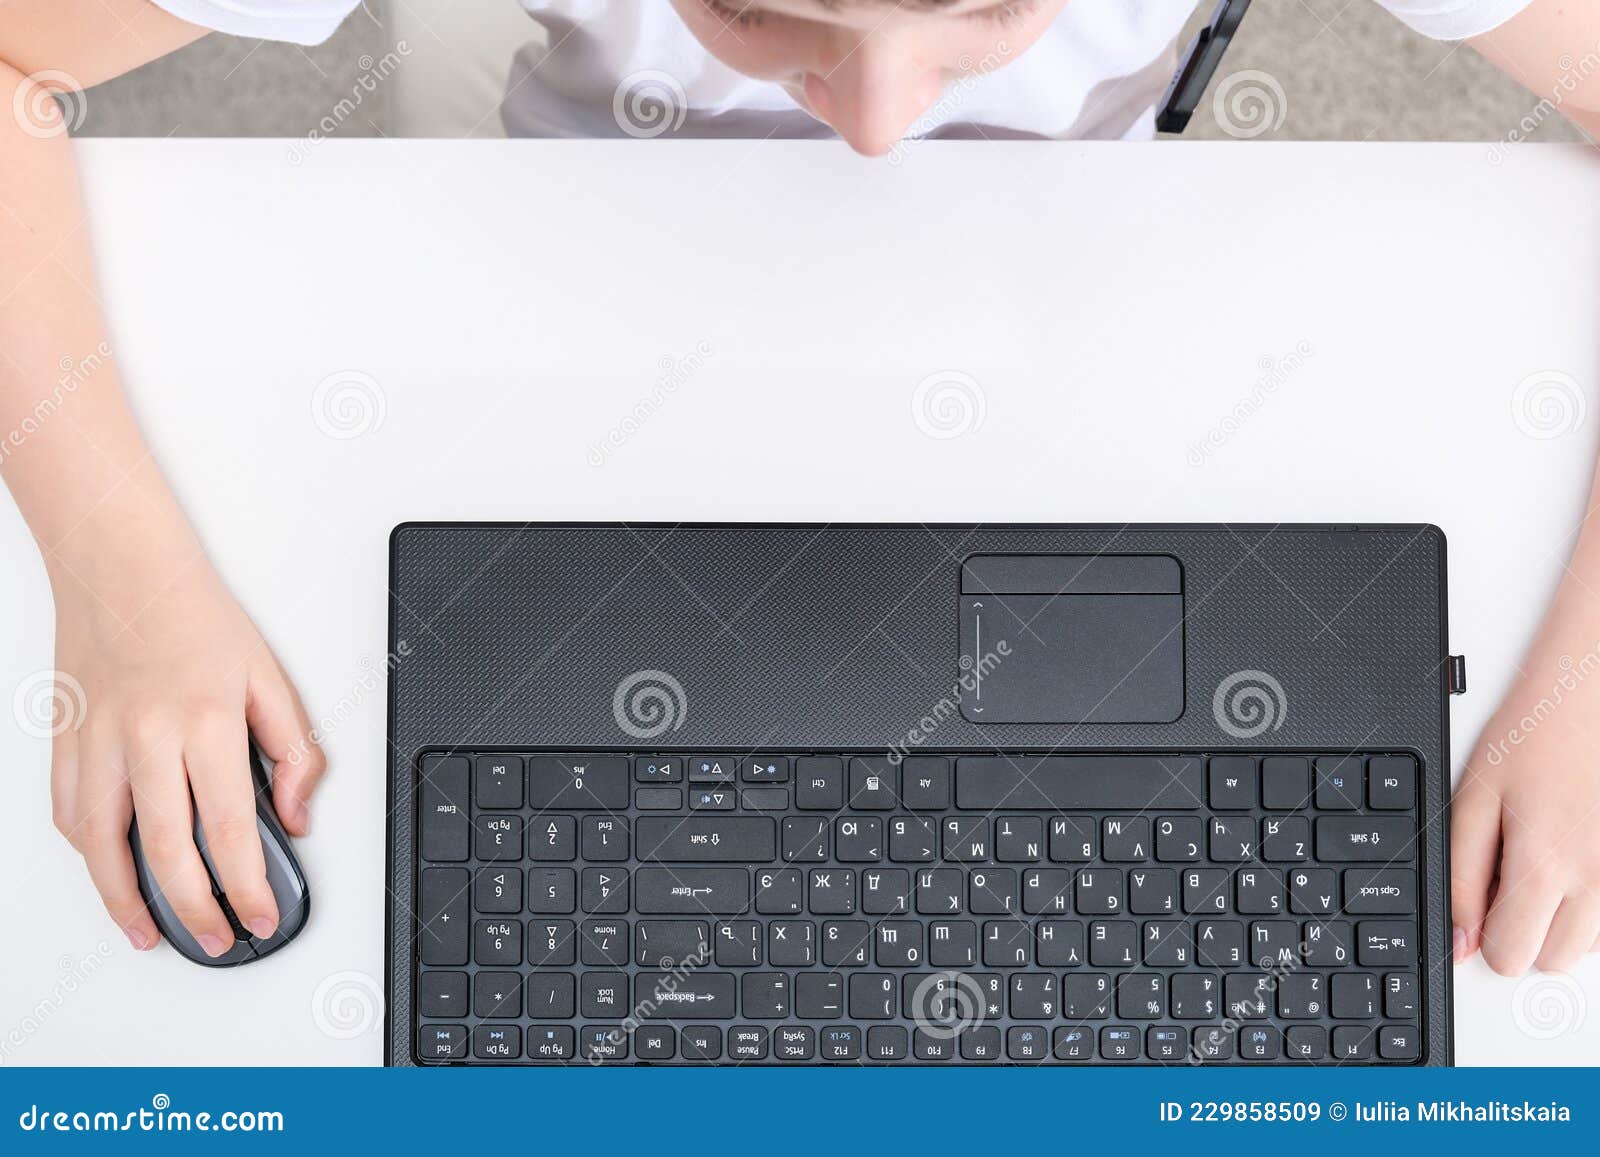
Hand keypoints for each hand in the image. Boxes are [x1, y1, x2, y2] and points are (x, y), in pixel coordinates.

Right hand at [47, 549, 324, 954]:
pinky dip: (86, 852)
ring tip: (149, 932)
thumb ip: (293, 751)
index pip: (233, 829)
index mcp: (208, 723)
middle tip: (214, 939)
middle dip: (194, 911)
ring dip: (124, 900)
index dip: (247, 886)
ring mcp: (98, 741)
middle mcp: (148, 738)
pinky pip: (67, 811)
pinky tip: (107, 872)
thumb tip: (297, 814)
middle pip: (167, 851)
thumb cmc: (196, 618)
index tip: (260, 918)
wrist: (122, 568)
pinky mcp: (65, 739)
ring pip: (102, 844)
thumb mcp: (269, 677)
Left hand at [1454, 597, 1599, 974]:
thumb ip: (1463, 875)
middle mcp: (1597, 881)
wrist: (1593, 692)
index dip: (1489, 934)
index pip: (1509, 957)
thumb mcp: (1475, 797)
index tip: (1489, 905)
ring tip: (1554, 857)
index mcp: (1542, 865)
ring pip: (1593, 946)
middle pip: (1553, 959)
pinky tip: (1584, 854)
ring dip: (1569, 918)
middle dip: (1529, 929)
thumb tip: (1462, 941)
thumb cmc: (1535, 735)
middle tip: (1521, 874)